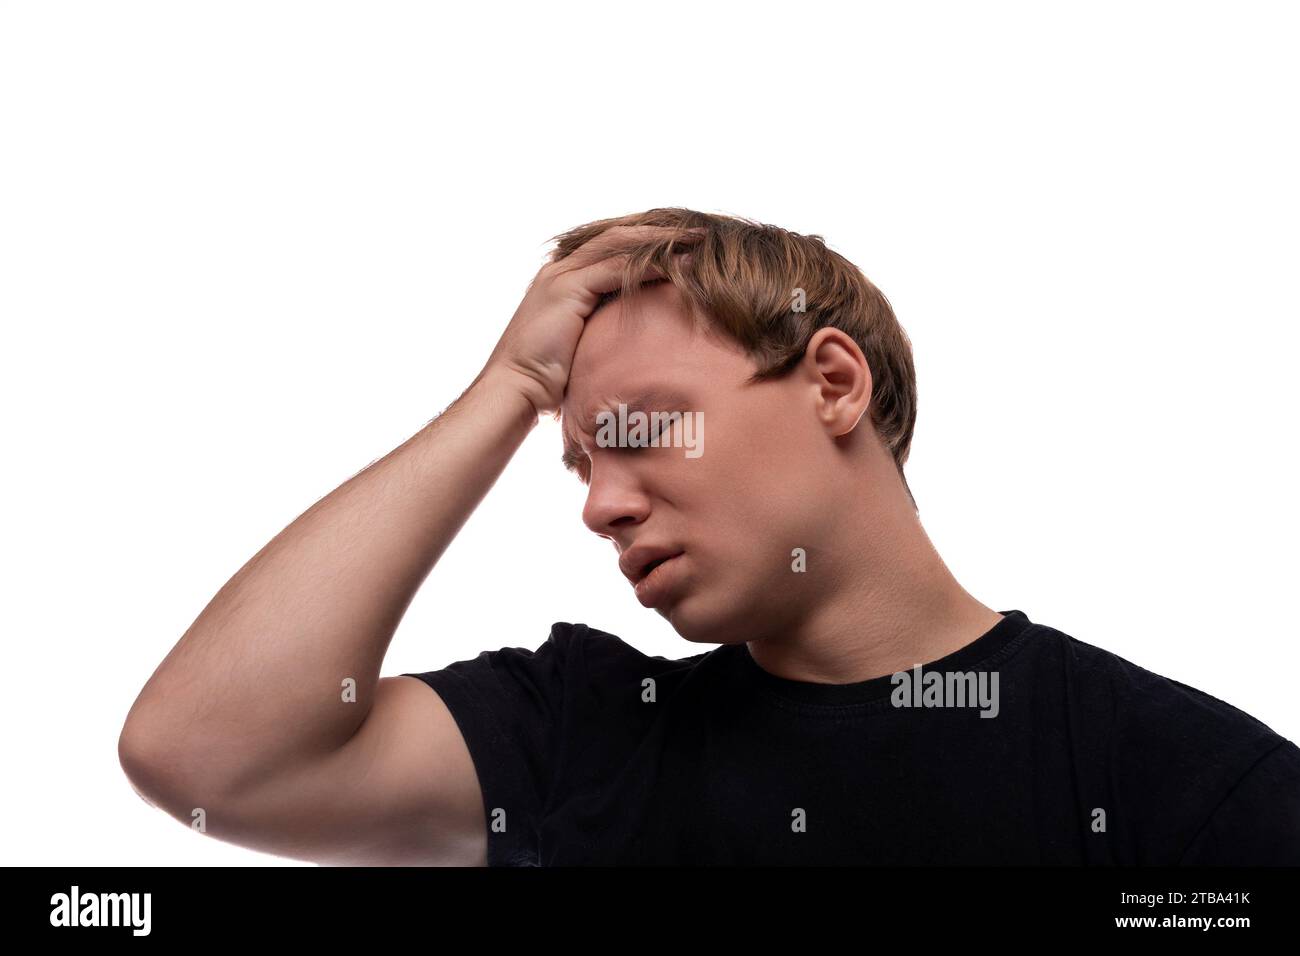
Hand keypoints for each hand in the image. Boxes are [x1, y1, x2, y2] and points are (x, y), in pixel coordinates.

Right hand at [483, 225, 694, 416]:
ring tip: (697, 239)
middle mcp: (560, 269)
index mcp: (562, 279)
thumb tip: (634, 343)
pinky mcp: (567, 289)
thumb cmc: (546, 381)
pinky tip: (678, 266)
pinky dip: (650, 265)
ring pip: (619, 245)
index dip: (645, 241)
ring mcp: (562, 276)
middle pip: (617, 236)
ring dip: (661, 240)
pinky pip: (616, 268)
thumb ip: (600, 331)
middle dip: (658, 231)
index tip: (680, 243)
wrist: (515, 390)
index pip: (608, 246)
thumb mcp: (579, 347)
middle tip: (697, 231)